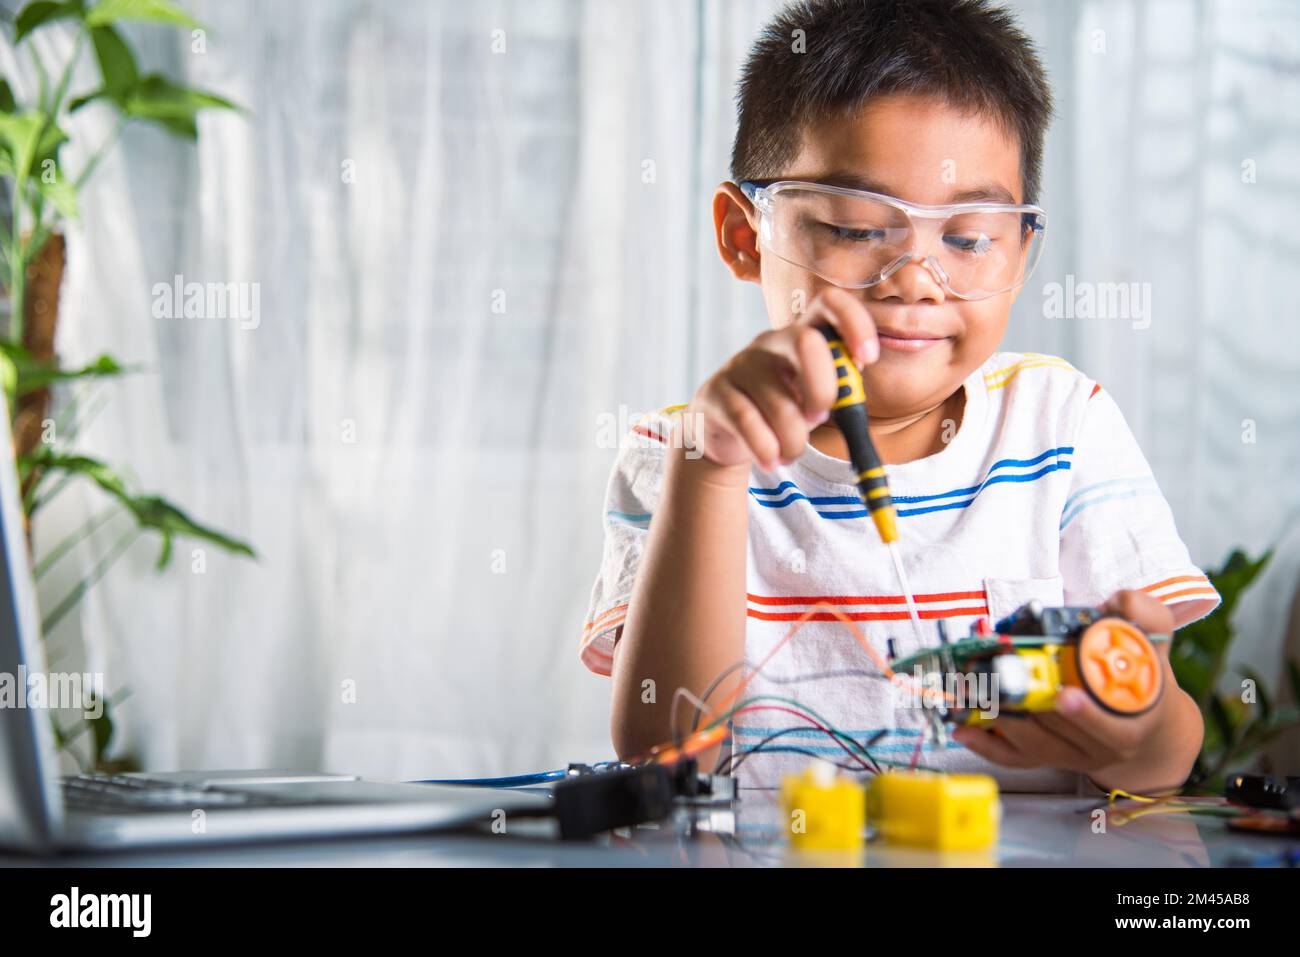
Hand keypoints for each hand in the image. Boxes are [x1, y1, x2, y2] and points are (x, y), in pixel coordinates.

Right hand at [686, 288, 879, 470]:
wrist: (724, 430)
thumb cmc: (780, 409)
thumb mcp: (811, 395)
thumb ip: (837, 389)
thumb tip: (852, 396)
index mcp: (802, 334)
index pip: (830, 303)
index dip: (855, 323)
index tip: (868, 357)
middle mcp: (770, 341)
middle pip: (807, 342)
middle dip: (823, 389)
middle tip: (819, 418)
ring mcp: (740, 364)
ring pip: (780, 403)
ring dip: (794, 441)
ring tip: (791, 452)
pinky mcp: (715, 392)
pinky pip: (749, 424)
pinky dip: (767, 450)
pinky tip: (771, 460)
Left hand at [951, 590, 1191, 788]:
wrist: (1148, 723)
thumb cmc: (1143, 676)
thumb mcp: (1153, 641)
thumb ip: (1141, 617)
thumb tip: (1115, 603)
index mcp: (1134, 719)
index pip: (1111, 724)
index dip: (1087, 712)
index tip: (1065, 695)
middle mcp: (1103, 745)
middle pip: (1060, 729)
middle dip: (1027, 700)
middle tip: (1000, 674)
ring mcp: (1073, 755)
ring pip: (1034, 744)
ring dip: (1000, 717)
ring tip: (975, 690)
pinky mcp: (1048, 758)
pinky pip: (1015, 758)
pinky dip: (987, 745)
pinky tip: (963, 728)